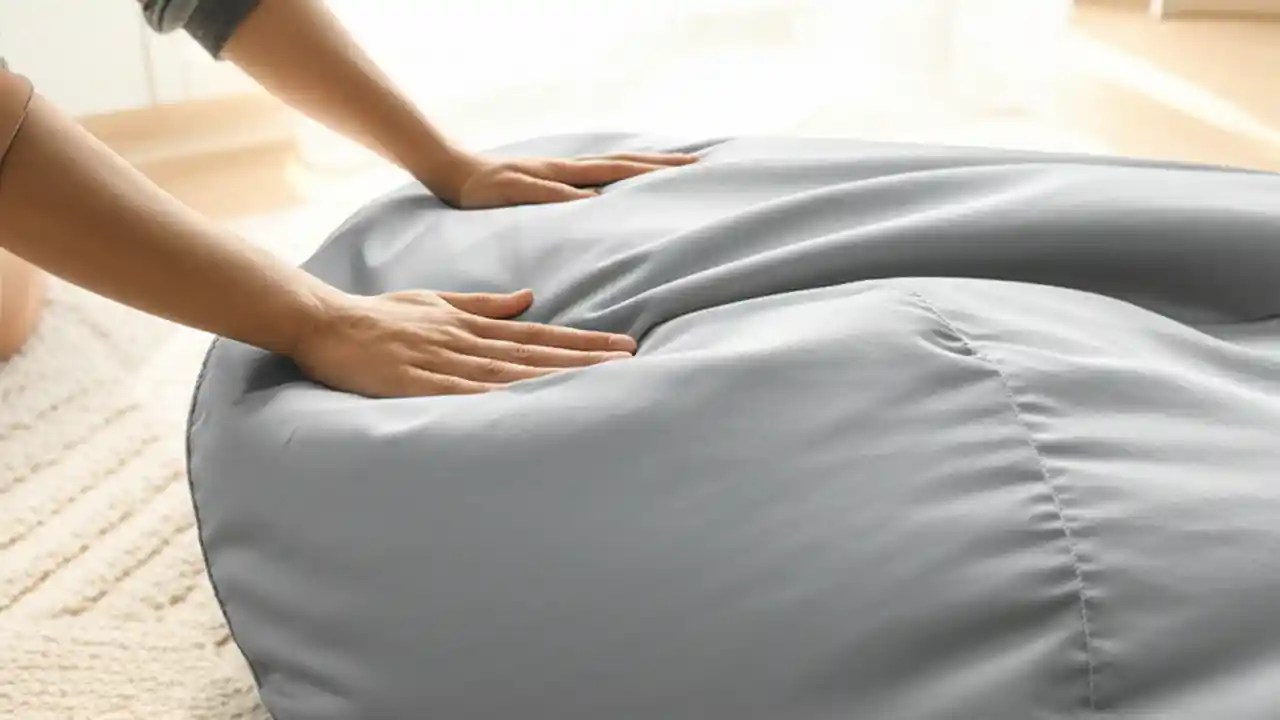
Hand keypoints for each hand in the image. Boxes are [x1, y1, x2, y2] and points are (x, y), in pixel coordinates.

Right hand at [290, 288, 634, 396]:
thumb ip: (483, 304)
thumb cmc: (377, 316)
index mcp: (470, 326)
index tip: (622, 346)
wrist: (322, 321)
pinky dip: (496, 401)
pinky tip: (528, 407)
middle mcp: (464, 342)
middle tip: (631, 361)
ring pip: (508, 372)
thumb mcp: (436, 302)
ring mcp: (440, 363)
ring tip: (598, 381)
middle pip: (535, 353)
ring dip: (555, 377)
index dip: (582, 342)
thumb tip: (530, 298)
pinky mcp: (413, 384)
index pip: (537, 335)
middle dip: (585, 358)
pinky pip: (461, 396)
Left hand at [444, 152, 697, 208]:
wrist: (454, 175)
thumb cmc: (480, 190)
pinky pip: (598, 177)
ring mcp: (563, 173)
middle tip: (698, 164)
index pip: (619, 170)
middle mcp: (569, 169)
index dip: (654, 171)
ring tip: (674, 169)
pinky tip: (625, 185)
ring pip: (613, 167)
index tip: (688, 169)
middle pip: (625, 163)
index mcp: (565, 174)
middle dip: (662, 164)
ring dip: (644, 167)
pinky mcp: (554, 181)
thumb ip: (551, 197)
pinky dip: (620, 176)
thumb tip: (593, 201)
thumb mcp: (514, 195)